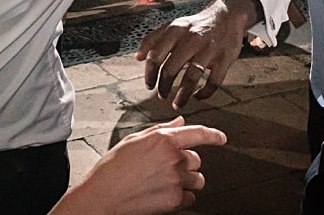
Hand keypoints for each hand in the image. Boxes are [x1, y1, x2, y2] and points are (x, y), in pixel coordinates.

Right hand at [49, 117, 225, 214]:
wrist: (103, 196)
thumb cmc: (113, 167)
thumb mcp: (134, 140)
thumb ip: (160, 130)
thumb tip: (179, 122)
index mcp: (163, 140)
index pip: (198, 133)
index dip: (213, 135)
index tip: (221, 138)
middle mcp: (173, 158)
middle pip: (196, 159)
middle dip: (186, 163)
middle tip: (166, 168)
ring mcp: (175, 180)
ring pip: (197, 179)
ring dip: (187, 180)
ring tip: (166, 182)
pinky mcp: (175, 200)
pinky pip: (191, 198)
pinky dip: (182, 197)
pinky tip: (163, 193)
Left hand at [136, 0, 260, 108]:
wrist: (226, 15)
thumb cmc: (195, 25)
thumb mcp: (173, 26)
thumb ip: (154, 39)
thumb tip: (138, 58)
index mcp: (176, 30)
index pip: (156, 55)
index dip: (149, 74)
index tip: (149, 85)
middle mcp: (191, 39)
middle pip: (171, 69)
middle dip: (164, 87)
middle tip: (162, 95)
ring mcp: (209, 49)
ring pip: (191, 78)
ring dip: (182, 96)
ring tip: (177, 103)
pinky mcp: (224, 59)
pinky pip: (213, 82)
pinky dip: (204, 94)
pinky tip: (198, 96)